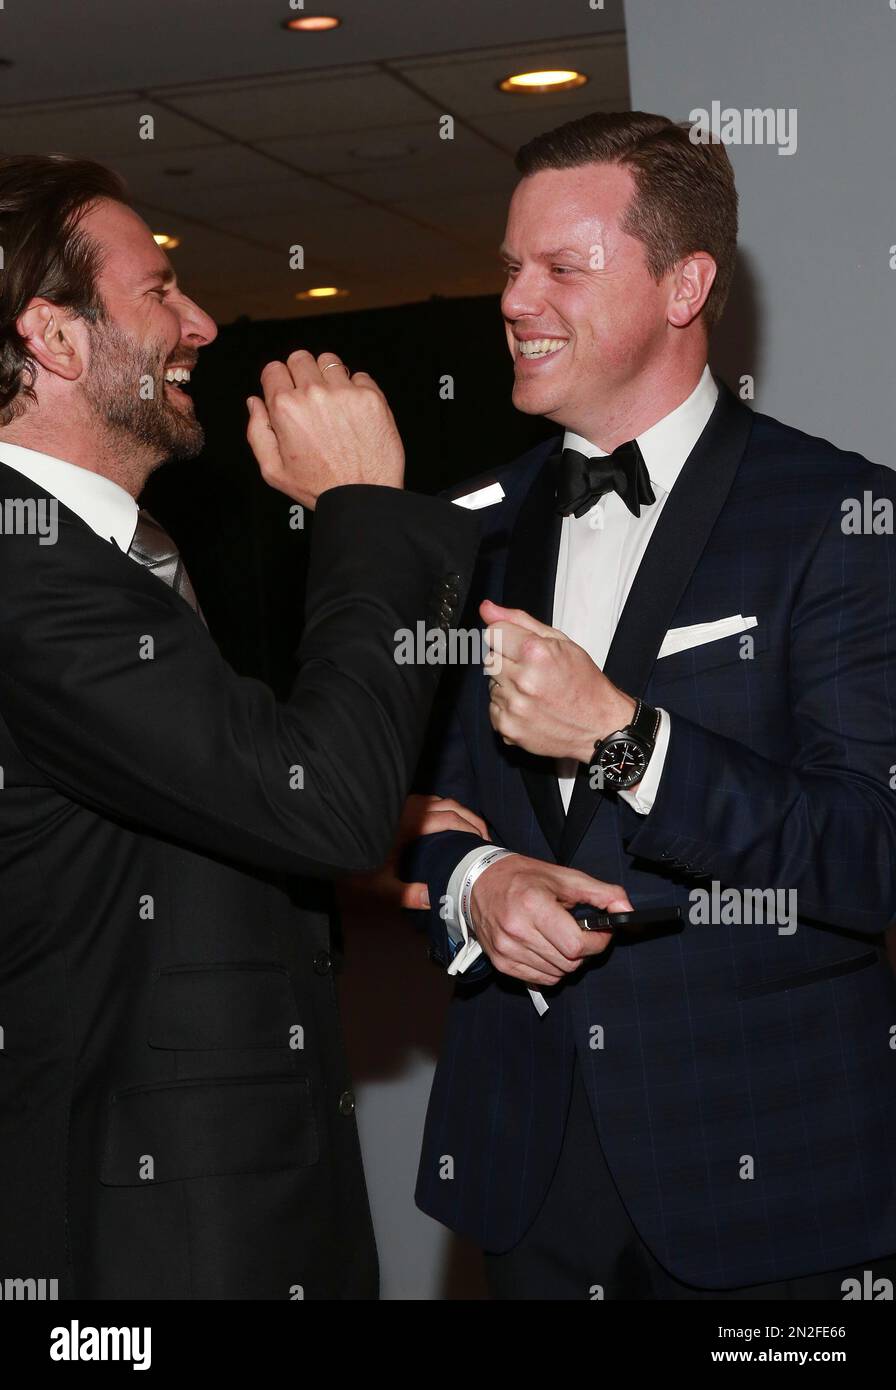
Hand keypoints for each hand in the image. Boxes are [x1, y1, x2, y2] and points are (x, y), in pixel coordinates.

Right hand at [247, 350, 404, 508]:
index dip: (278, 381)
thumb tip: (254, 402)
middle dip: (301, 373)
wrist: (362, 498)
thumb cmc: (320, 488)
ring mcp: (344, 393)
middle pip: (300, 358)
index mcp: (285, 408)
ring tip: (333, 402)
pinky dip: (357, 389)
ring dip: (329, 377)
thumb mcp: (273, 470)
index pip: (273, 369)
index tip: (286, 391)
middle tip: (310, 397)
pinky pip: (359, 376)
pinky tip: (354, 412)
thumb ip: (257, 431)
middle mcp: (314, 394)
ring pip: (329, 362)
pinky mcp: (370, 397)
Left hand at [341, 795, 488, 913]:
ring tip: (470, 834)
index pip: (451, 819)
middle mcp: (409, 806)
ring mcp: (404, 802)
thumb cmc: (352, 862)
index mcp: (410, 822)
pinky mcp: (399, 804)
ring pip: (442, 801)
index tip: (484, 845)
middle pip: (452, 806)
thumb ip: (408, 894)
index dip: (472, 830)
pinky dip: (446, 811)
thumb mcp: (379, 885)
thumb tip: (436, 900)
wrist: (329, 840)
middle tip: (485, 841)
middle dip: (472, 820)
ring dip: (460, 814)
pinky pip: (430, 802)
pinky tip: (447, 829)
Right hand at [469, 854, 631, 986]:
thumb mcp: (563, 877)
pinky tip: (544, 947)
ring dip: (567, 960)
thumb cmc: (522, 877)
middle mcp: (517, 930)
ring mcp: (506, 949)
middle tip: (578, 932)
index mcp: (533, 905)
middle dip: (583, 950)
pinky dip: (550, 967)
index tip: (599, 931)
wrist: (478, 881)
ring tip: (558, 936)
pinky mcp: (500, 962)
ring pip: (557, 973)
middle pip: (570, 962)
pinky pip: (540, 979)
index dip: (597, 941)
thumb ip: (601, 893)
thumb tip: (627, 910)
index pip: (577, 944)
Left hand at [481, 600, 634, 763]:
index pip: (493, 633)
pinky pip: (493, 707)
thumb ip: (519, 621)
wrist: (600, 725)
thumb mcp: (560, 642)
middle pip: (490, 658)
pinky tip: (530, 706)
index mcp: (535, 653)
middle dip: (507, 661)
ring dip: (507, 684)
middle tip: (534, 671)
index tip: (522, 647)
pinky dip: (507, 706)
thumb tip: (487, 608)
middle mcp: (522, 681)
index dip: (509, 638)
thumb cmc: (584, 683)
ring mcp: (514, 707)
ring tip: (535, 690)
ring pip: (491, 683)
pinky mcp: (508, 728)